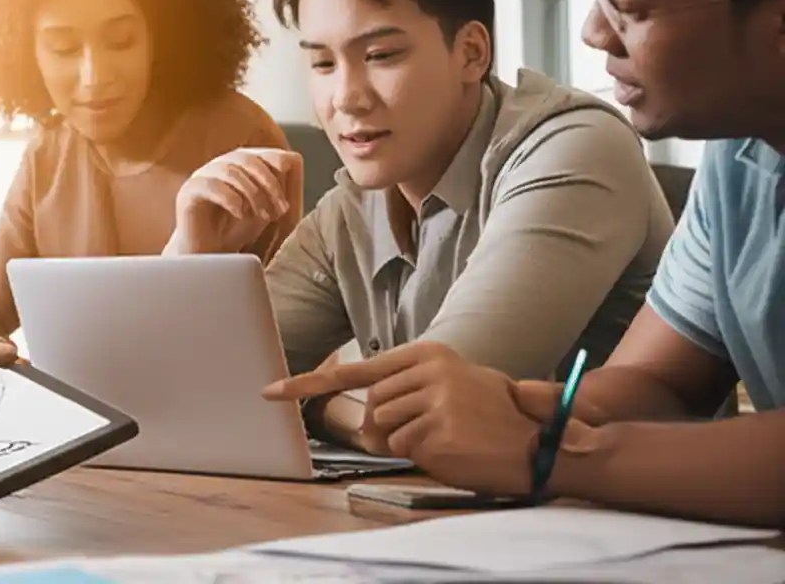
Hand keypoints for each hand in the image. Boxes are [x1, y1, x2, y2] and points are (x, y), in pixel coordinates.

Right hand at [165, 148, 301, 254]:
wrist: (208, 257)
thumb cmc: (236, 231)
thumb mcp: (265, 207)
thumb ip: (278, 186)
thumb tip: (292, 159)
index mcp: (238, 165)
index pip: (260, 154)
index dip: (277, 173)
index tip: (286, 199)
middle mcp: (219, 166)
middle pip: (246, 158)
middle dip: (268, 184)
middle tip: (279, 210)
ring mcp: (201, 177)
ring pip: (230, 170)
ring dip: (252, 193)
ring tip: (262, 216)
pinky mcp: (187, 192)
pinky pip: (210, 185)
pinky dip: (230, 198)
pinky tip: (240, 214)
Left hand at [263, 341, 540, 495]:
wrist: (539, 437)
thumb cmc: (490, 414)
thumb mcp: (447, 385)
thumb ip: (402, 392)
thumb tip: (366, 421)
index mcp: (425, 354)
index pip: (355, 369)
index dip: (307, 383)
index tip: (269, 390)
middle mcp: (427, 371)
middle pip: (370, 404)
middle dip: (385, 424)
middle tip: (427, 428)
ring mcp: (432, 399)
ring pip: (382, 427)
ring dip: (404, 440)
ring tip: (445, 434)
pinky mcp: (438, 430)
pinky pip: (404, 448)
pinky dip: (421, 454)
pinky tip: (452, 446)